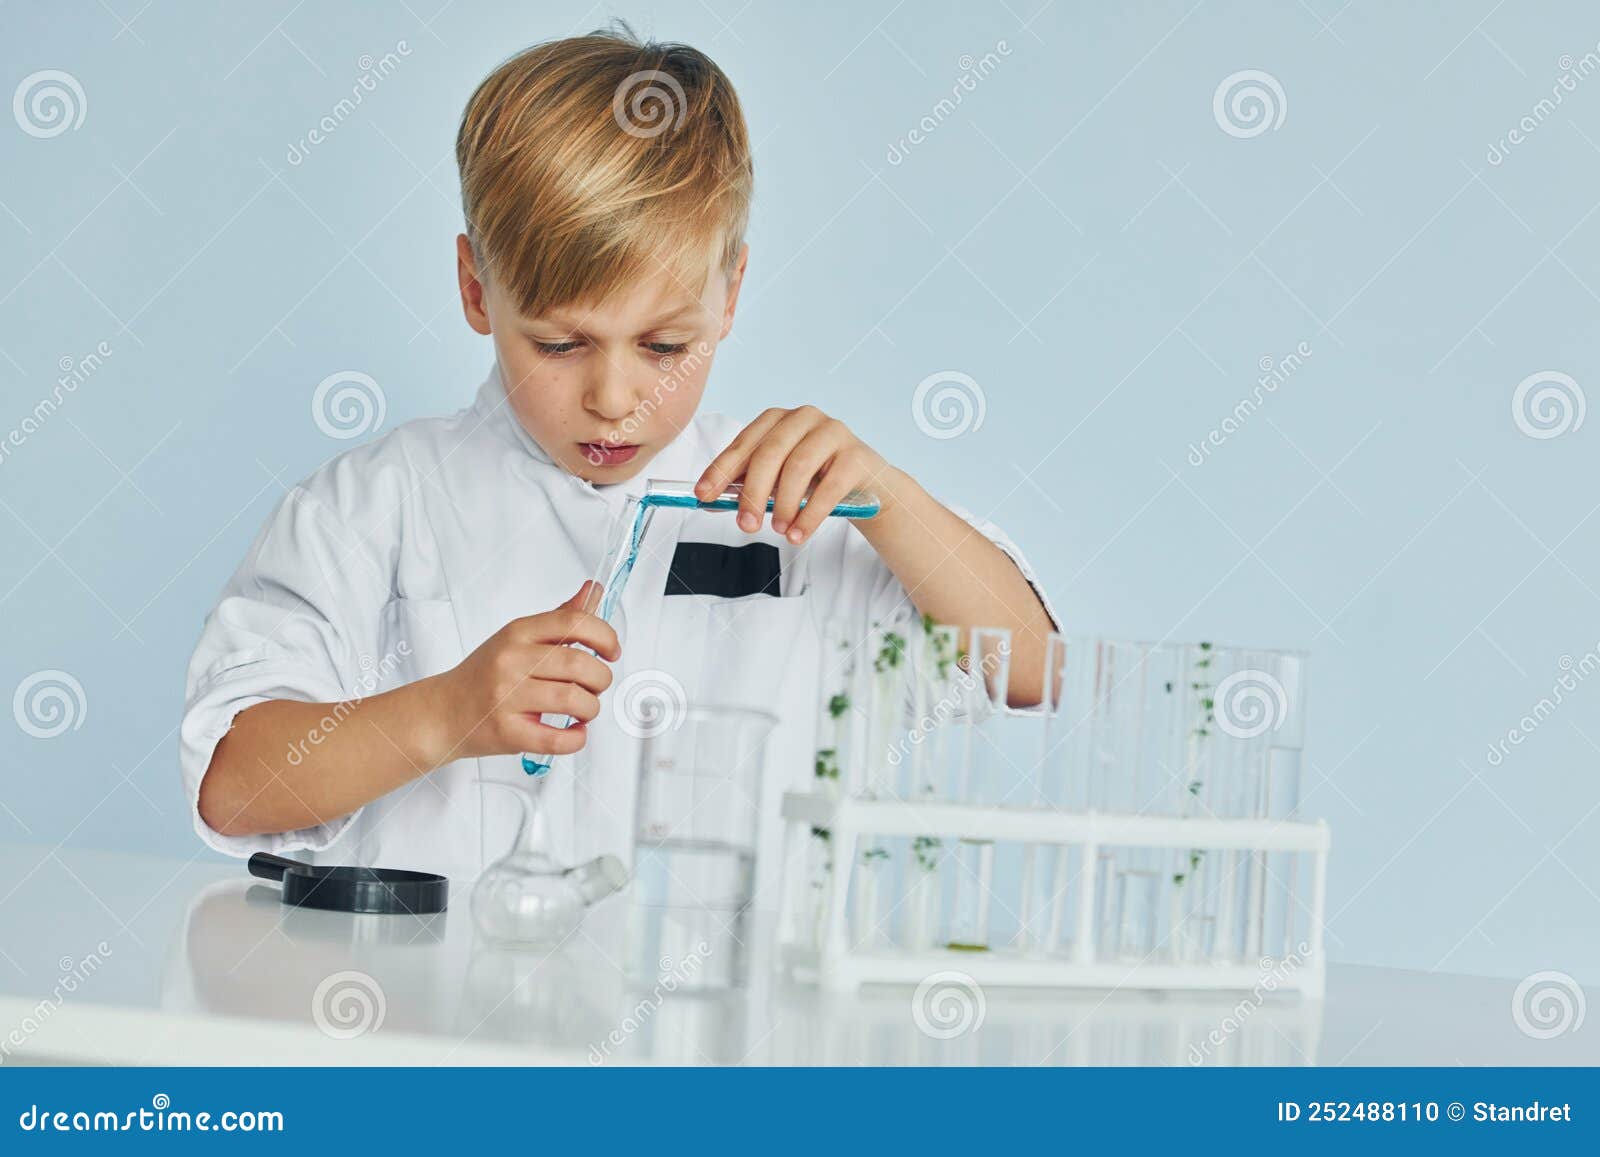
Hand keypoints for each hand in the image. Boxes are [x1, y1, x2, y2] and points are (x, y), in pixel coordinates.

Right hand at [432, 581, 618, 760]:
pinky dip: (576, 738)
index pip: (574, 622)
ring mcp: (508, 697)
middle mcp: (512, 661)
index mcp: (518, 633)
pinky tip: (573, 731)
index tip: (612, 650)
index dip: (605, 635)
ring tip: (583, 708)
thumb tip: (594, 592)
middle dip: (601, 678)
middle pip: (579, 664)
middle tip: (596, 685)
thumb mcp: (519, 638)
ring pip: (573, 700)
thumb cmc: (484, 674)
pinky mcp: (508, 732)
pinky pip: (557, 739)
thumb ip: (560, 618)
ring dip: (591, 708)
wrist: (443, 711)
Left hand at [695, 405, 891, 543]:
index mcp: (778, 419)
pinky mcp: (856, 455)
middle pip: (771, 453)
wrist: (865, 486)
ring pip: (799, 467)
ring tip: (777, 531)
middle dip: (753, 492)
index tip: (704, 495)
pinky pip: (829, 487)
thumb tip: (711, 501)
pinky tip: (798, 534)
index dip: (721, 470)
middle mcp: (804, 418)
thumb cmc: (814, 479)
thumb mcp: (778, 480)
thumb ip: (747, 486)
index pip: (745, 443)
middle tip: (746, 526)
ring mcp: (833, 433)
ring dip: (783, 504)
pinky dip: (810, 515)